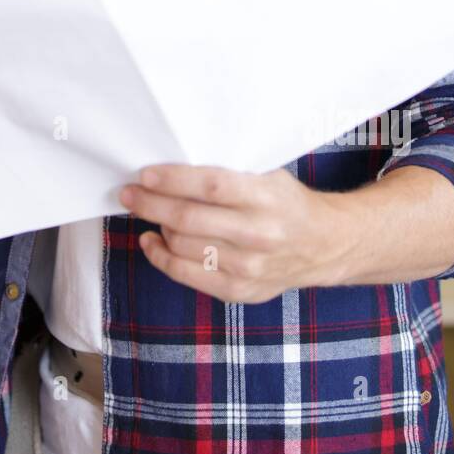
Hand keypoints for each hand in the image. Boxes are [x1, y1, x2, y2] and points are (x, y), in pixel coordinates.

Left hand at [118, 164, 355, 301]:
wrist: (324, 245)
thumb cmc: (286, 201)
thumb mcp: (268, 174)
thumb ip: (228, 171)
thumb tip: (172, 162)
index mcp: (267, 198)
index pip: (211, 187)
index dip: (173, 180)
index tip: (145, 174)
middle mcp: (259, 235)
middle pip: (189, 219)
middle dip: (150, 204)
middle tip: (128, 192)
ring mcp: (250, 268)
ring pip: (184, 247)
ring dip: (155, 227)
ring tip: (144, 211)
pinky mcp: (241, 291)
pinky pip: (188, 276)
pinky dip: (162, 258)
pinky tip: (151, 241)